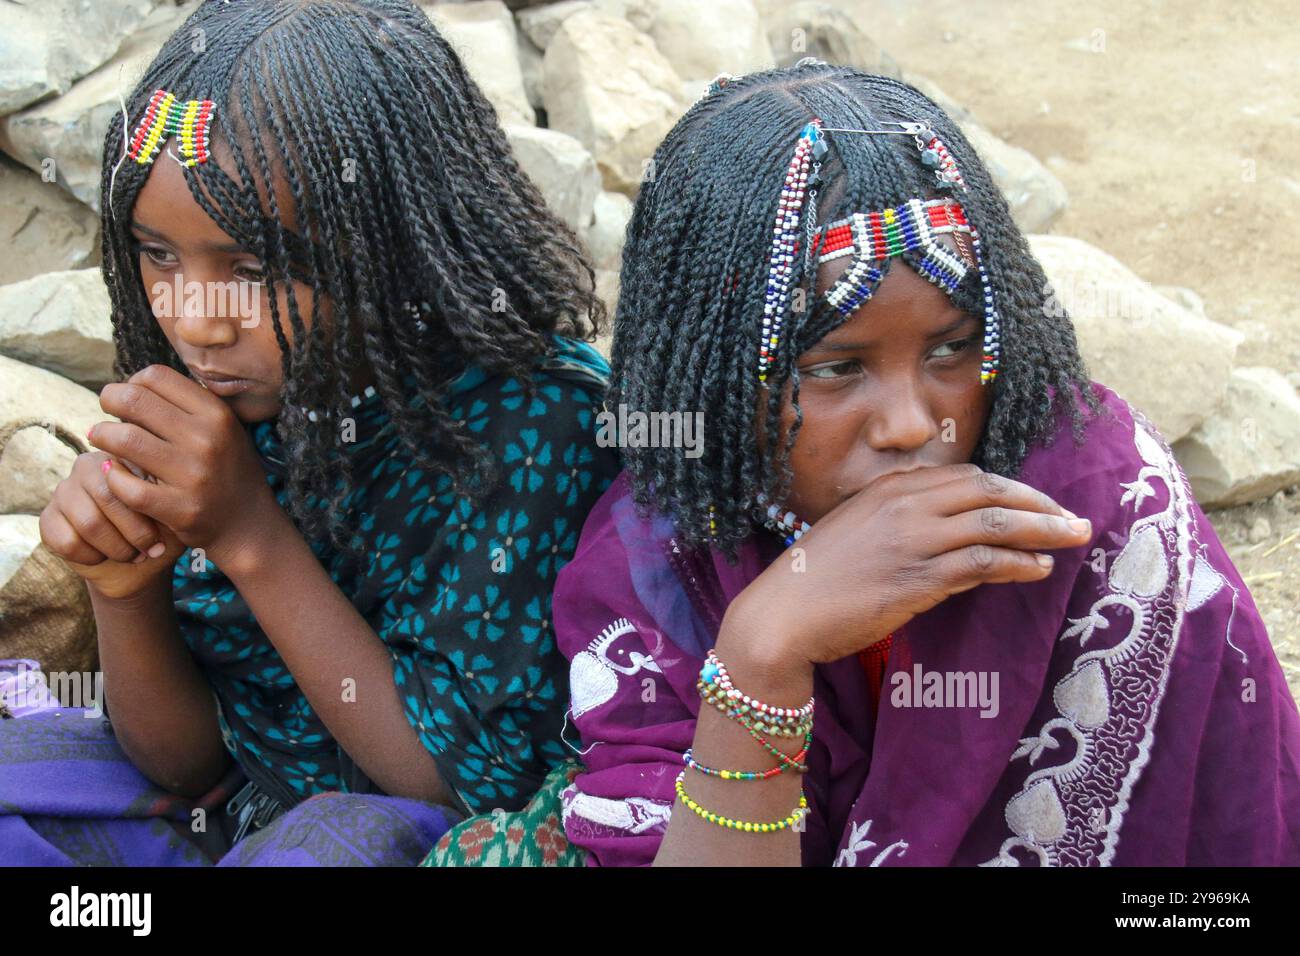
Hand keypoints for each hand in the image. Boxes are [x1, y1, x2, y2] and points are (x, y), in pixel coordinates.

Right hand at [39, 450, 187, 599]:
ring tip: (133, 555)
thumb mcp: (175, 512)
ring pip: (90, 523)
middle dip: (136, 533)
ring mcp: (64, 490)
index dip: (149, 512)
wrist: (139, 563)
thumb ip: (166, 495)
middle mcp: (88, 465)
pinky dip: (92, 557)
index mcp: (122, 455)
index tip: (164, 533)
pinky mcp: (48, 518)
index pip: (132, 475)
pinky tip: (104, 556)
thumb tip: (152, 489)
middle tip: (151, 550)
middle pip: (109, 498)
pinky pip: (68, 541)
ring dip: (117, 548)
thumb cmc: (163, 531)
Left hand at [86, 364, 280, 566]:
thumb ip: (187, 406)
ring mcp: (194, 475)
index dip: (132, 382)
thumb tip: (133, 385)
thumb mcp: (223, 429)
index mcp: (217, 414)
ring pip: (124, 439)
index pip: (156, 376)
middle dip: (109, 400)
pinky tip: (113, 474)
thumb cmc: (226, 469)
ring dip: (102, 435)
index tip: (129, 397)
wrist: (248, 523)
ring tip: (100, 438)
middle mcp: (207, 439)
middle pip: (134, 400)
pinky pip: (126, 486)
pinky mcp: (180, 508)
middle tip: (105, 410)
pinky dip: (112, 478)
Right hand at [727, 463, 1092, 667]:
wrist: (782, 614)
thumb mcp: (856, 530)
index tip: (1038, 501)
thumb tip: (945, 528)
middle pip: (990, 492)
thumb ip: (897, 520)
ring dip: (1043, 531)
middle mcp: (905, 506)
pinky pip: (983, 565)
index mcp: (889, 488)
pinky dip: (1018, 565)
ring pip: (995, 525)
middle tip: (1073, 518)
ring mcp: (913, 541)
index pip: (967, 476)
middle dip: (1039, 503)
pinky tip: (1039, 570)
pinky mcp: (919, 579)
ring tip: (1074, 539)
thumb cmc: (814, 578)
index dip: (1011, 487)